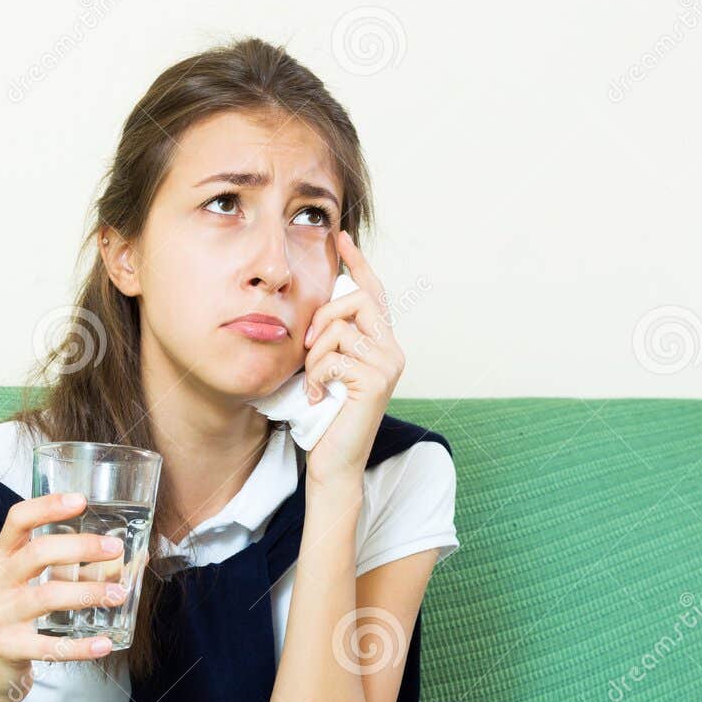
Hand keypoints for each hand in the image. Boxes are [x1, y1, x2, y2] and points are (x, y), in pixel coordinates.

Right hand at [0, 492, 128, 701]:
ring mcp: (2, 615)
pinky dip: (81, 647)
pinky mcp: (10, 648)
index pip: (18, 520)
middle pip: (37, 553)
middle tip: (115, 549)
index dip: (47, 506)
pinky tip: (105, 644)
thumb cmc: (18, 618)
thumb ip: (69, 569)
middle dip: (80, 547)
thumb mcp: (31, 586)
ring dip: (88, 593)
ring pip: (47, 597)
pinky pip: (50, 646)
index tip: (81, 500)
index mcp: (4, 559)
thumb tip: (129, 557)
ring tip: (119, 594)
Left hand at [302, 230, 404, 487]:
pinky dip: (318, 377)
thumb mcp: (324, 369)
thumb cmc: (324, 420)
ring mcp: (388, 364)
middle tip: (309, 350)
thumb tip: (315, 305)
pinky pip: (335, 356)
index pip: (372, 292)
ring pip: (341, 328)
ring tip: (315, 384)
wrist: (333, 464)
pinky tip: (319, 398)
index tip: (341, 237)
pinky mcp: (377, 381)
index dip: (357, 263)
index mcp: (380, 344)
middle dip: (322, 319)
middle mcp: (392, 350)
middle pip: (355, 298)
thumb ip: (328, 338)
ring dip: (316, 356)